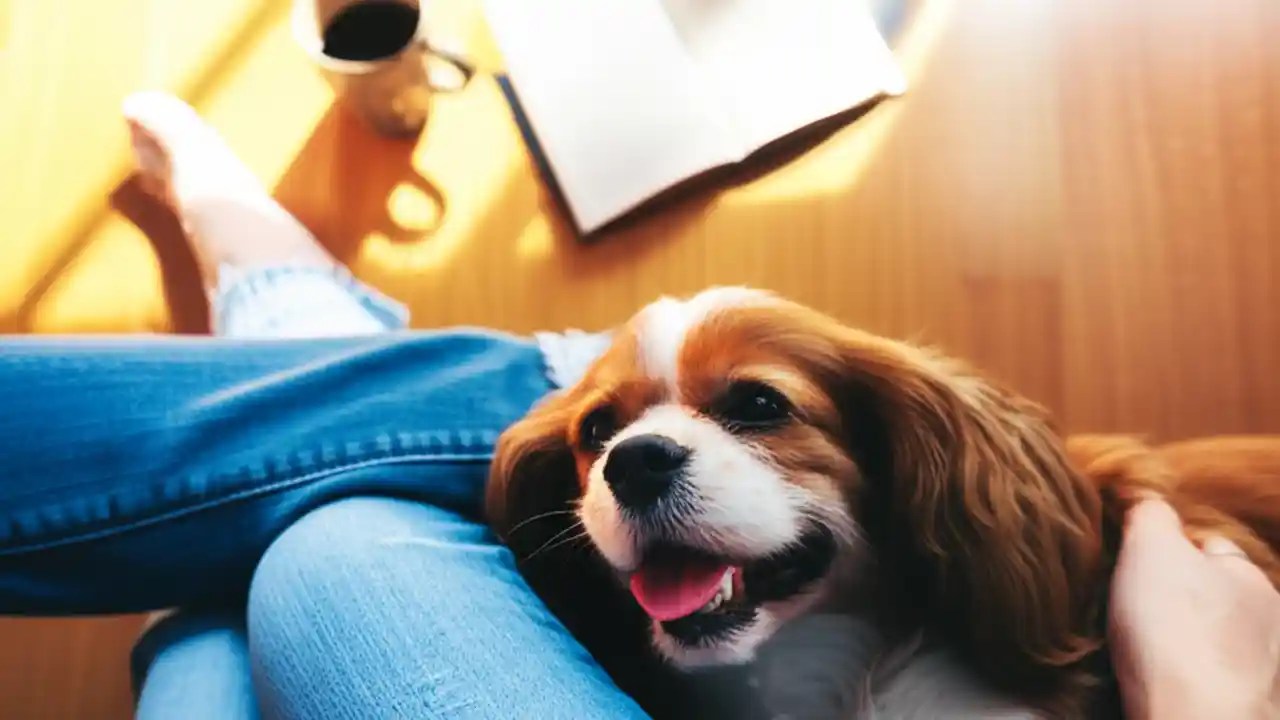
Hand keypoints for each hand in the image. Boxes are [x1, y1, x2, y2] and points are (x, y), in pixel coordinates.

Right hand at [1109, 499, 1279, 719]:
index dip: (1170, 545)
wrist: (1196, 719)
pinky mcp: (1241, 702)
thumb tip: (1143, 496)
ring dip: (1188, 638)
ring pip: (1215, 637)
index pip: (1209, 544)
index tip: (1136, 556)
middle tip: (1134, 602)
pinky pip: (1207, 675)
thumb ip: (1150, 514)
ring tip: (1144, 646)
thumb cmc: (1177, 632)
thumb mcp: (1151, 548)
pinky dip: (1188, 674)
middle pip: (1214, 592)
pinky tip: (1159, 678)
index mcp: (1248, 574)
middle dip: (1183, 594)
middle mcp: (1266, 619)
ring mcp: (1260, 668)